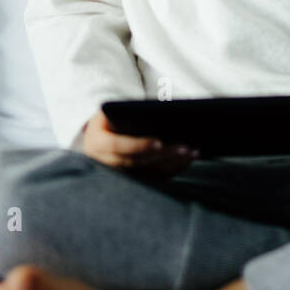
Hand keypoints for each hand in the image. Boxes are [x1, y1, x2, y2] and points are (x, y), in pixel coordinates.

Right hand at [81, 109, 198, 176]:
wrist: (98, 134)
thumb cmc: (109, 116)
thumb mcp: (111, 110)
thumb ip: (128, 113)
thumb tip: (159, 114)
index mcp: (97, 143)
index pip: (118, 146)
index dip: (139, 145)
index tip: (159, 142)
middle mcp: (106, 163)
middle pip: (138, 162)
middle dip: (163, 155)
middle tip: (185, 147)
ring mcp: (119, 174)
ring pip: (149, 173)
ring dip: (172, 163)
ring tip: (192, 152)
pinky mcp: (133, 178)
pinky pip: (154, 177)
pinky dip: (172, 169)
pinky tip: (187, 160)